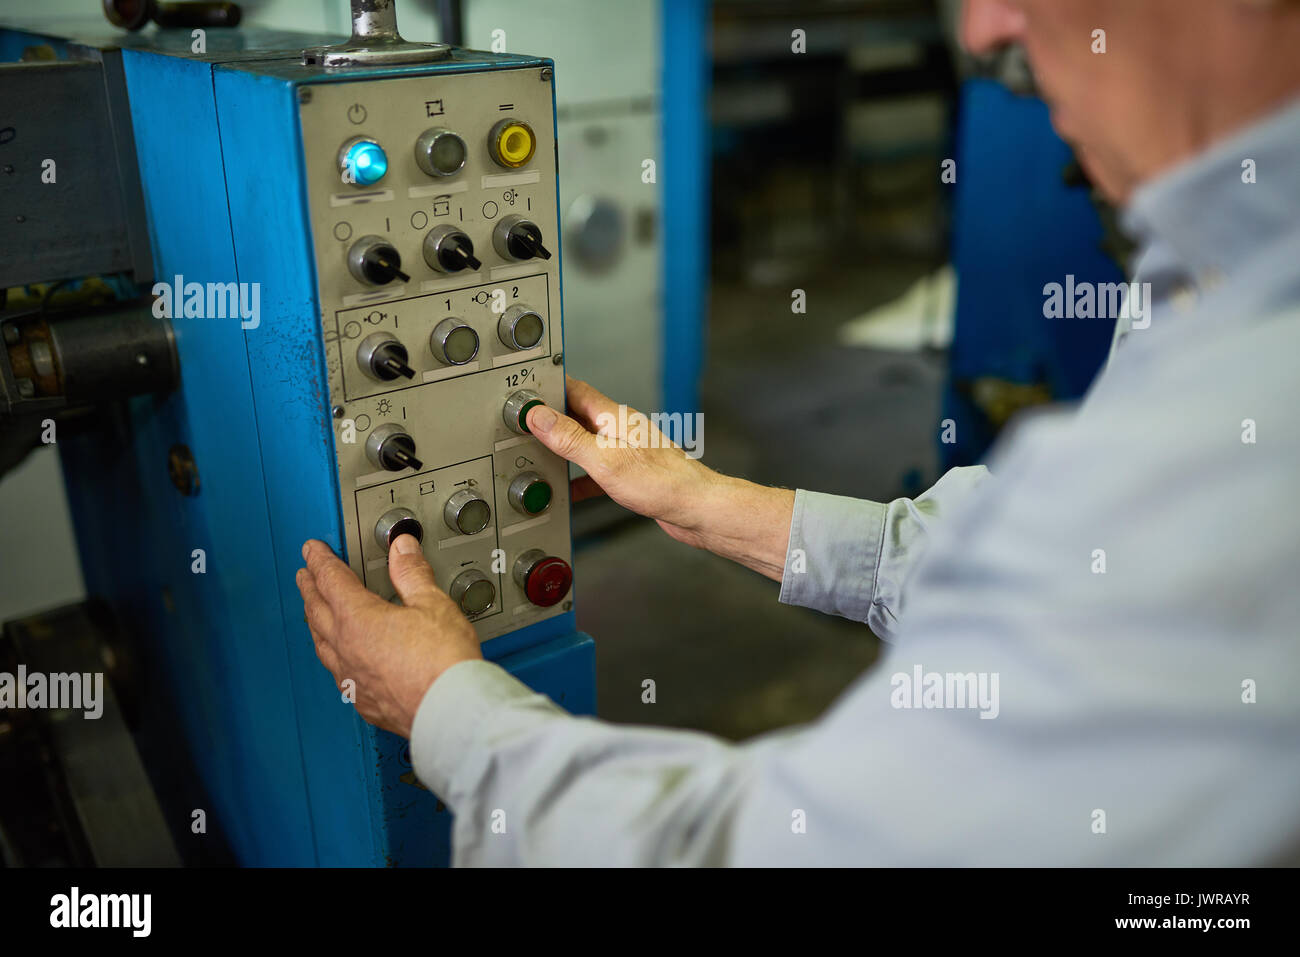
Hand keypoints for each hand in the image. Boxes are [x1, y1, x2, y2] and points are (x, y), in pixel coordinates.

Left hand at [296, 536, 481, 737]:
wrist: (451, 711)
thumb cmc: (444, 663)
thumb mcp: (433, 604)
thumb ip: (412, 573)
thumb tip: (401, 549)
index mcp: (359, 619)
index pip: (330, 580)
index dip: (320, 561)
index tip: (312, 550)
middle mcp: (346, 649)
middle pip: (317, 611)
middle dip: (310, 589)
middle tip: (304, 575)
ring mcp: (352, 678)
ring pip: (321, 644)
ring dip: (315, 622)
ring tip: (314, 613)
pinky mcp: (363, 702)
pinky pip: (337, 673)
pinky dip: (332, 657)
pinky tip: (339, 660)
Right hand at [525, 376, 795, 579]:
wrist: (697, 510)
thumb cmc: (663, 483)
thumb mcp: (604, 460)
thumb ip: (569, 437)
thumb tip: (539, 416)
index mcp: (614, 417)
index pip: (574, 390)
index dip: (549, 387)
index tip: (525, 390)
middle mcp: (620, 430)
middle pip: (577, 416)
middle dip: (550, 420)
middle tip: (525, 425)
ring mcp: (627, 451)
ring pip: (586, 444)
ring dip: (564, 450)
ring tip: (541, 456)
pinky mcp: (632, 474)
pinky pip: (597, 471)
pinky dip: (580, 479)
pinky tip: (571, 491)